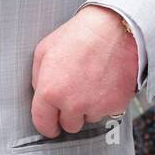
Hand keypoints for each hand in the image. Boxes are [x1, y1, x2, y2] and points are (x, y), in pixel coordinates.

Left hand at [31, 5, 137, 136]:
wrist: (113, 29)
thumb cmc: (78, 36)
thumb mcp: (44, 50)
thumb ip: (37, 77)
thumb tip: (40, 94)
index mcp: (50, 91)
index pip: (44, 124)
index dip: (47, 125)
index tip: (51, 125)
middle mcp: (72, 104)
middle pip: (69, 125)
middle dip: (69, 113)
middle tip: (74, 91)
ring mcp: (96, 107)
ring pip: (89, 119)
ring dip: (89, 107)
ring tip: (91, 80)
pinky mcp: (116, 106)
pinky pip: (107, 112)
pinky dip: (106, 102)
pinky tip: (104, 81)